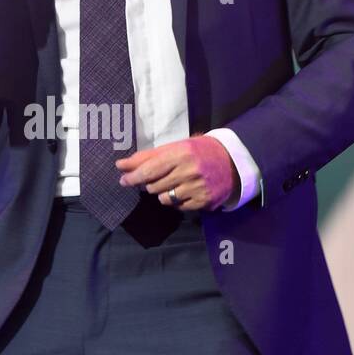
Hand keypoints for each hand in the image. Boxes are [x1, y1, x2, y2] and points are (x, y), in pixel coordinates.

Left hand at [115, 136, 239, 211]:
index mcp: (181, 153)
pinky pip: (178, 207)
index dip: (133, 176)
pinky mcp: (203, 201)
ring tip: (176, 183)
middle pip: (154, 186)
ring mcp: (197, 187)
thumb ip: (148, 156)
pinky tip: (186, 191)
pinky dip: (177, 201)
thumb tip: (121, 165)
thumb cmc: (198, 152)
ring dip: (163, 193)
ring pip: (164, 199)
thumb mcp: (175, 147)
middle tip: (159, 177)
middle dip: (151, 183)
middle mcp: (189, 171)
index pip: (150, 169)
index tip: (123, 179)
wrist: (232, 162)